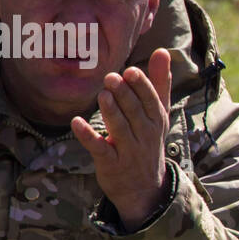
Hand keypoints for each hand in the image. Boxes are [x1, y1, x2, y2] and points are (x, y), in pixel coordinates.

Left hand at [72, 48, 172, 231]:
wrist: (144, 188)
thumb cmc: (148, 142)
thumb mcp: (159, 115)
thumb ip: (160, 83)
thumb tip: (162, 51)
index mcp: (156, 121)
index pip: (151, 101)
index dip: (142, 87)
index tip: (131, 71)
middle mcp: (145, 135)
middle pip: (135, 113)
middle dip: (125, 95)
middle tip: (111, 77)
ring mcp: (128, 151)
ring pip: (120, 129)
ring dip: (111, 112)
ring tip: (102, 95)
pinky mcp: (111, 164)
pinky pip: (100, 149)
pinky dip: (88, 136)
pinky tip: (76, 123)